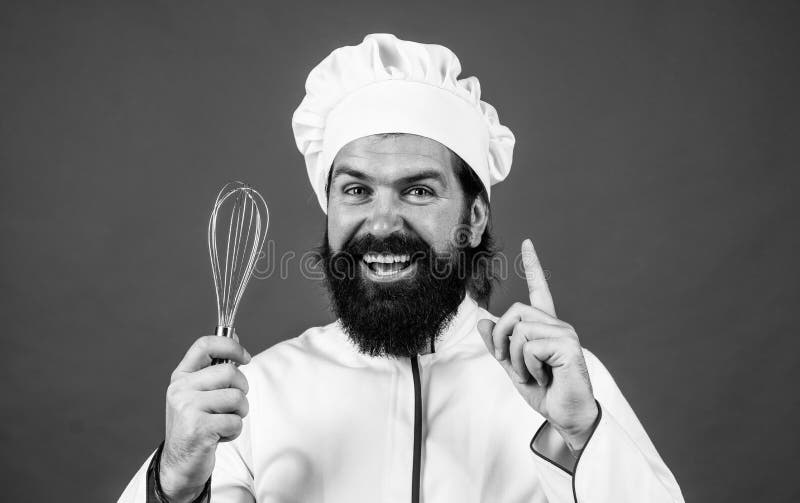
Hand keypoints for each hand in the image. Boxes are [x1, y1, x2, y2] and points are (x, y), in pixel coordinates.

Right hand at [160, 334, 251, 501]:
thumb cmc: (196, 424)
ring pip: (236, 398)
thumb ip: (214, 367)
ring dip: (239, 413)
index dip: (230, 346)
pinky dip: (234, 431)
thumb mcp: (199, 392)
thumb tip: (234, 336)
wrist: (180, 464)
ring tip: (224, 421)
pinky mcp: (198, 429)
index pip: (204, 345)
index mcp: (181, 376)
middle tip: (233, 404)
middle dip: (242, 389)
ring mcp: (187, 409)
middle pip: (229, 373)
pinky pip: (235, 421)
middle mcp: (180, 389)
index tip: (245, 357)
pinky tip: (219, 436)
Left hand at [478, 239, 597, 450]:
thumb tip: (481, 321)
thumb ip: (498, 345)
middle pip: (515, 312)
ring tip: (532, 375)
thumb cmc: (546, 392)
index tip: (527, 243)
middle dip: (500, 339)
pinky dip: (528, 367)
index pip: (540, 290)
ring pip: (519, 330)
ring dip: (515, 360)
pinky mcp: (568, 346)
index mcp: (546, 327)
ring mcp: (565, 333)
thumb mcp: (514, 368)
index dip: (533, 266)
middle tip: (508, 363)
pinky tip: (544, 377)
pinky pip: (530, 347)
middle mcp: (557, 324)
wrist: (567, 416)